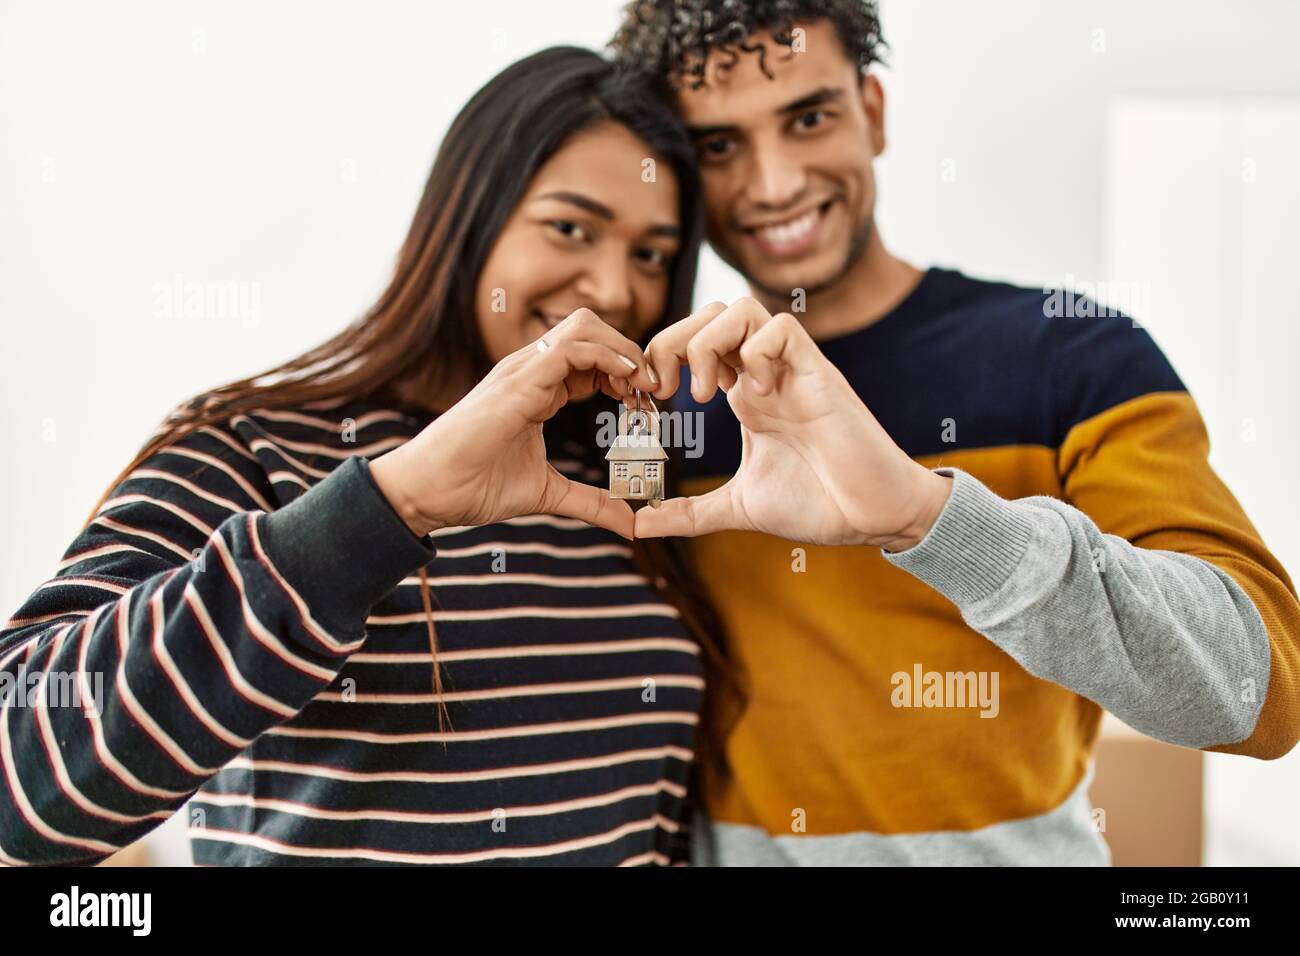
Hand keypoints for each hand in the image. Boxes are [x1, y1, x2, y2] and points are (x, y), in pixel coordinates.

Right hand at [370, 309, 655, 538]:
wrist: (429, 490)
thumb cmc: (474, 486)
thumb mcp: (548, 494)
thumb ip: (591, 503)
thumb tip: (631, 524)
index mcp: (537, 387)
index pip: (591, 357)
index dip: (625, 373)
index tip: (646, 406)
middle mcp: (530, 370)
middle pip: (592, 328)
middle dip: (630, 350)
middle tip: (651, 391)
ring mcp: (523, 370)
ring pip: (584, 327)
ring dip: (623, 350)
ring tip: (643, 386)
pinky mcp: (518, 382)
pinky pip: (570, 349)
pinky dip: (606, 358)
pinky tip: (626, 384)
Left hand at [637, 299, 951, 549]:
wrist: (872, 515)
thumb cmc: (817, 504)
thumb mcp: (738, 506)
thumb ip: (689, 512)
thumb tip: (640, 524)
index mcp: (743, 395)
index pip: (694, 341)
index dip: (661, 357)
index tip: (647, 399)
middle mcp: (764, 374)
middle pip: (709, 313)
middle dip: (671, 340)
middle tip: (662, 390)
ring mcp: (791, 371)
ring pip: (741, 308)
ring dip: (708, 342)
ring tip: (704, 395)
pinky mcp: (818, 375)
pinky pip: (781, 328)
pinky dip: (756, 353)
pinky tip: (755, 397)